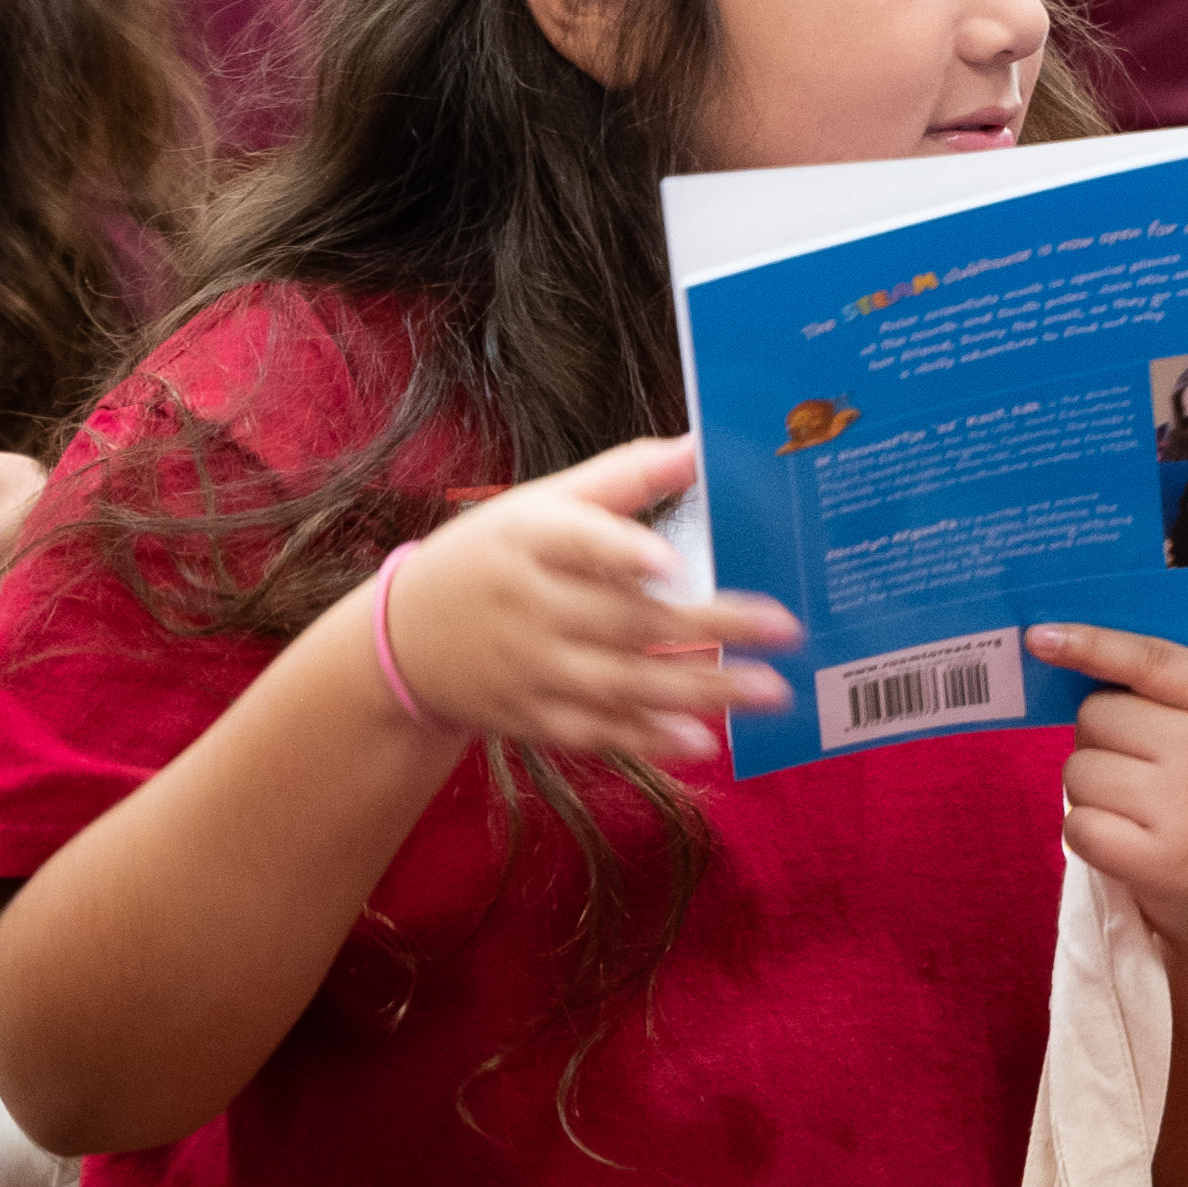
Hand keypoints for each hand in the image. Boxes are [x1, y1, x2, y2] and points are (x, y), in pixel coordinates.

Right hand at [373, 437, 802, 777]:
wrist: (402, 638)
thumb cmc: (493, 554)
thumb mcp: (541, 505)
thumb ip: (623, 477)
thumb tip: (701, 444)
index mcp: (531, 540)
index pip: (577, 543)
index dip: (621, 553)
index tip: (670, 565)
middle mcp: (531, 606)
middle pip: (626, 620)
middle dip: (710, 628)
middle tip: (785, 630)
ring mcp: (530, 668)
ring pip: (621, 682)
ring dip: (699, 690)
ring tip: (768, 691)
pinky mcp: (531, 716)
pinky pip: (594, 730)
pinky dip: (645, 738)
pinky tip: (702, 741)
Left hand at [1036, 623, 1187, 951]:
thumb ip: (1167, 695)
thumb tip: (1065, 649)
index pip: (1155, 661)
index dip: (1094, 644)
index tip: (1040, 638)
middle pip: (1100, 714)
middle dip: (1100, 740)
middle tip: (1137, 771)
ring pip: (1079, 770)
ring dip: (1090, 790)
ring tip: (1135, 811)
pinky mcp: (1159, 864)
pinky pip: (1077, 825)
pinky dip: (1087, 833)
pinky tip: (1125, 843)